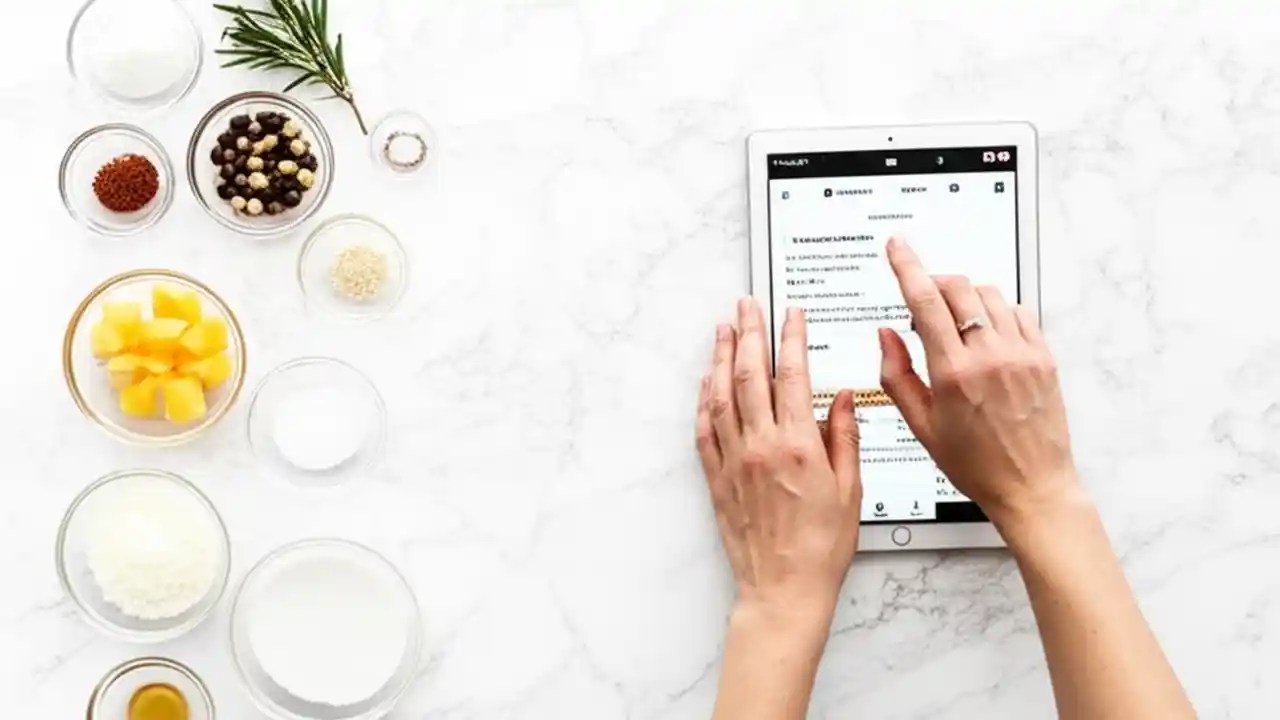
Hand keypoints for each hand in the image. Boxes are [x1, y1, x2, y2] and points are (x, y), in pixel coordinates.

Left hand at [696, 298, 861, 619]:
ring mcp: (734, 461)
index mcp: (798, 446)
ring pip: (720, 396)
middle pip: (749, 375)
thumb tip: (842, 398)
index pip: (792, 375)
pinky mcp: (717, 479)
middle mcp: (761, 447)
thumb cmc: (822, 547)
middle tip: (747, 305)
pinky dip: (703, 400)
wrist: (784, 589)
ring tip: (722, 329)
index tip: (791, 315)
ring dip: (720, 357)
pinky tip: (705, 382)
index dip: (790, 338)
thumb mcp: (850, 489)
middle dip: (748, 333)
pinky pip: (704, 430)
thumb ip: (844, 437)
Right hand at [880, 237, 1082, 532]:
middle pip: (958, 288)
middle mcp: (990, 357)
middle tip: (925, 304)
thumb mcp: (922, 426)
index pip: (925, 302)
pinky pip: (1018, 312)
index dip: (907, 267)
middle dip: (936, 283)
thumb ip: (896, 375)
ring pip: (989, 295)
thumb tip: (886, 335)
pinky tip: (988, 335)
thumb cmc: (977, 464)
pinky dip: (997, 313)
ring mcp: (1022, 354)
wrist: (1032, 486)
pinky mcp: (1044, 357)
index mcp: (954, 373)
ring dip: (966, 298)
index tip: (898, 247)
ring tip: (958, 326)